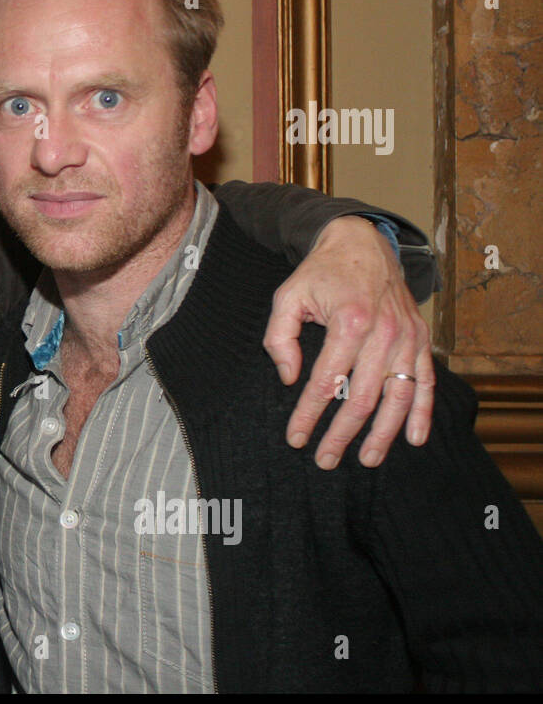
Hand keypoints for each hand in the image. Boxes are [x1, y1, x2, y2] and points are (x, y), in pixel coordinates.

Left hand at [263, 216, 434, 468]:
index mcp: (349, 321)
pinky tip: (414, 438)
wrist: (361, 244)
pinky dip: (421, 412)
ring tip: (367, 459)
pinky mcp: (420, 338)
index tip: (296, 437)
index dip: (309, 415)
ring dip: (383, 434)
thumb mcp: (286, 297)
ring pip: (397, 397)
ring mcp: (406, 337)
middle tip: (325, 459)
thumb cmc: (320, 274)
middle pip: (362, 398)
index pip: (326, 382)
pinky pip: (425, 381)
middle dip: (341, 434)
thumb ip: (279, 338)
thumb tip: (288, 378)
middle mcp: (383, 332)